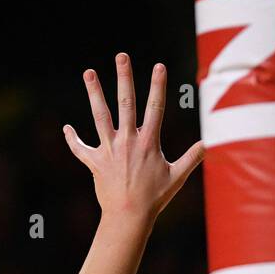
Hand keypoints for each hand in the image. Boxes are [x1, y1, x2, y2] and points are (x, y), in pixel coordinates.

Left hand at [63, 53, 204, 221]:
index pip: (155, 108)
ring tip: (89, 73)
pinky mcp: (95, 162)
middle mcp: (127, 141)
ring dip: (94, 93)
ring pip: (100, 116)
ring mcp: (109, 150)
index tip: (159, 65)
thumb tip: (208, 144)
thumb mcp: (177, 178)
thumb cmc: (155, 199)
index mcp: (148, 142)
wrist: (129, 217)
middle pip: (125, 103)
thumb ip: (191, 158)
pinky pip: (81, 149)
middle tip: (121, 56)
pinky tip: (67, 128)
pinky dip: (73, 140)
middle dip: (124, 77)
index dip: (158, 86)